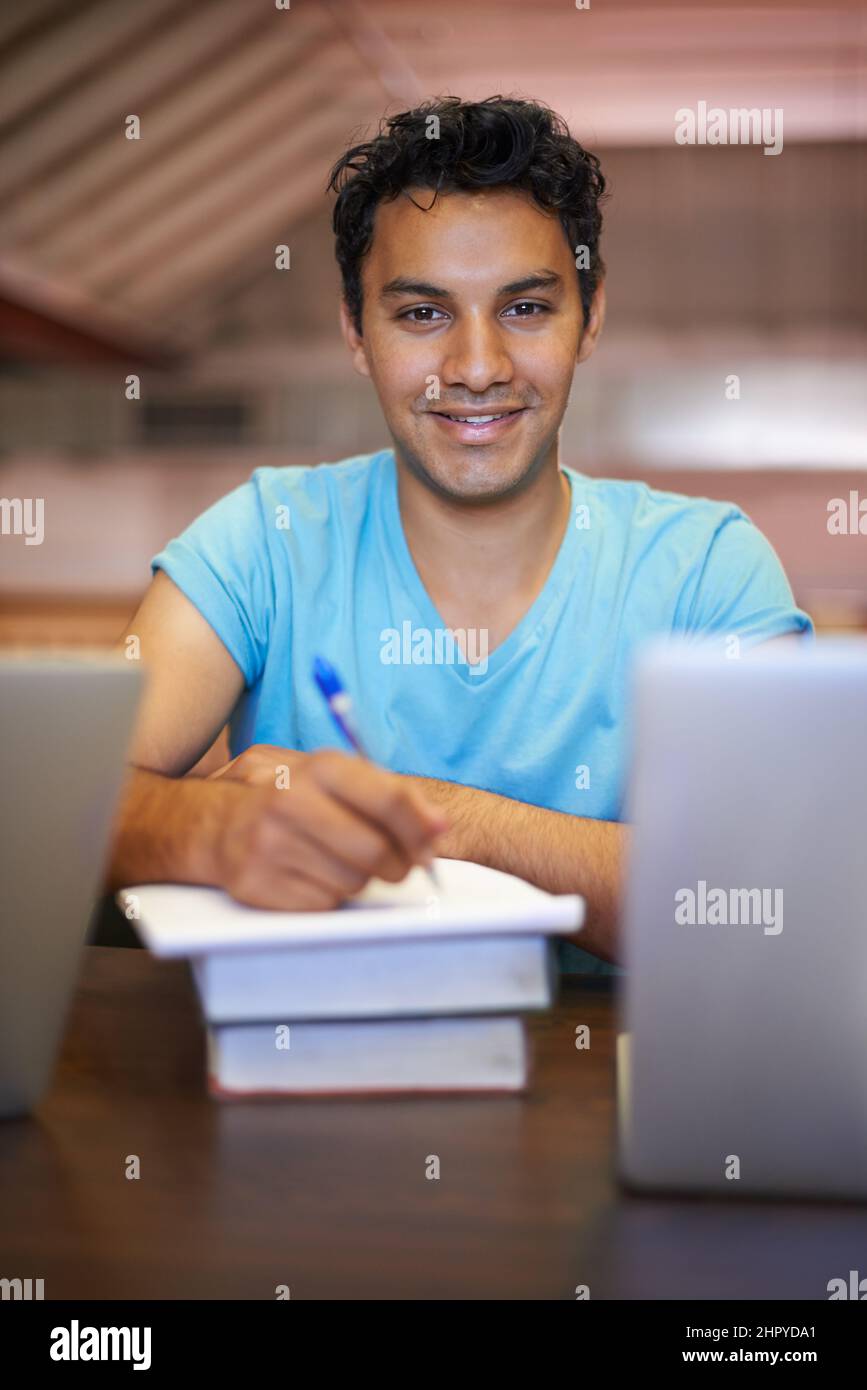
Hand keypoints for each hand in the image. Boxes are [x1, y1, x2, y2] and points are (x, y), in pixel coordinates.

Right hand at [210, 749, 448, 911]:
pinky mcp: (257, 882)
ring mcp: (270, 843)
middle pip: (376, 851)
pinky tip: (311, 875)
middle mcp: (291, 800)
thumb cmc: (295, 799)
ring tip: (339, 861)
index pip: (389, 800)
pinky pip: (324, 904)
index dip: (420, 828)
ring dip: (360, 879)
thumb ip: (393, 795)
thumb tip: (440, 826)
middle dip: (398, 865)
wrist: (218, 823)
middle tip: (396, 865)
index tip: (434, 843)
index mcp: (320, 767)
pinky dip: (329, 895)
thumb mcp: (339, 779)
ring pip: (354, 882)